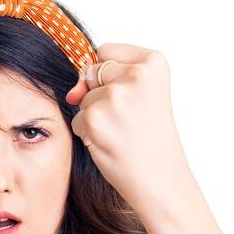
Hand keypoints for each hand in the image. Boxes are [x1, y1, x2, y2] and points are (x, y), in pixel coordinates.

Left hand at [65, 43, 194, 219]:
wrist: (161, 181)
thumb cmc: (152, 140)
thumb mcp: (144, 96)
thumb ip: (106, 79)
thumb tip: (72, 92)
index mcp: (154, 62)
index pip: (107, 52)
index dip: (110, 77)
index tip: (134, 100)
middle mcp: (136, 74)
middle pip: (92, 72)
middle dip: (101, 96)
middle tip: (129, 121)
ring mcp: (115, 96)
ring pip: (84, 98)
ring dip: (95, 117)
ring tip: (123, 134)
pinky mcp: (95, 119)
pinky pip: (77, 120)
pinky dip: (88, 134)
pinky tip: (112, 144)